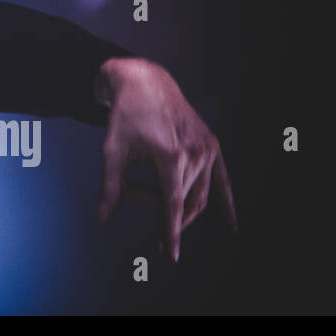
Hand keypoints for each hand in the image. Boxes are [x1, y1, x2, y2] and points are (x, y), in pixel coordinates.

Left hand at [95, 56, 236, 261]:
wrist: (144, 82)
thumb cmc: (126, 115)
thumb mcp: (113, 151)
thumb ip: (111, 187)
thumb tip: (102, 218)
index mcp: (170, 154)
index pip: (172, 204)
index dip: (170, 231)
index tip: (169, 253)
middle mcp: (194, 152)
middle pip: (183, 200)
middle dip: (161, 211)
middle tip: (137, 207)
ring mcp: (207, 148)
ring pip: (198, 193)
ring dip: (178, 204)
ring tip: (150, 197)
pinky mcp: (212, 145)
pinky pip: (223, 180)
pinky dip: (226, 203)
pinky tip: (233, 227)